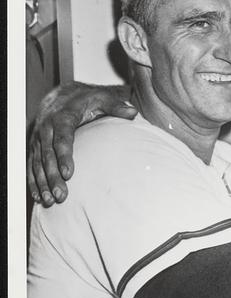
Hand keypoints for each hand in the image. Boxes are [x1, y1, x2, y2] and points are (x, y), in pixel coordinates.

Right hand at [27, 82, 136, 205]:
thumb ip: (116, 106)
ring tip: (50, 201)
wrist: (61, 96)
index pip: (63, 139)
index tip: (69, 174)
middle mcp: (46, 128)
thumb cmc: (86, 99)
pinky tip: (39, 196)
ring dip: (42, 183)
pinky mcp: (35, 146)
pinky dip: (33, 181)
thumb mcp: (102, 98)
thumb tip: (133, 113)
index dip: (64, 157)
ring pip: (37, 163)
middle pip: (47, 156)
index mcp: (62, 117)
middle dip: (53, 177)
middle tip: (61, 195)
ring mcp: (38, 138)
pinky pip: (31, 165)